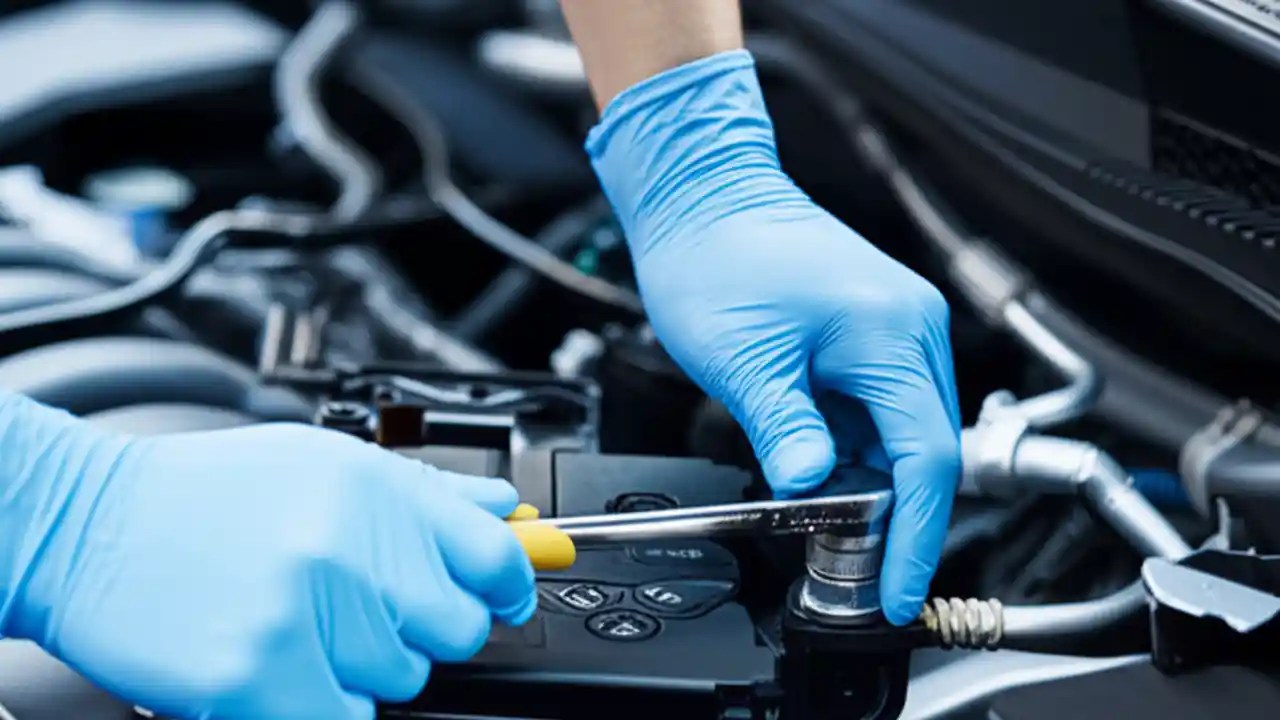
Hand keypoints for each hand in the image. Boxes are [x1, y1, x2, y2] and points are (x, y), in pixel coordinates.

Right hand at [0, 394, 535, 718]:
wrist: (85, 521)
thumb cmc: (205, 496)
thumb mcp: (325, 466)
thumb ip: (424, 495)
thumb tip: (506, 511)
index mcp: (375, 490)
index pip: (494, 554)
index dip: (509, 584)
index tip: (501, 598)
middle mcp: (350, 546)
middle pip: (456, 631)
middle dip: (418, 631)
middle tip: (358, 611)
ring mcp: (306, 612)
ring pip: (399, 682)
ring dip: (359, 669)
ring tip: (297, 626)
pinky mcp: (259, 675)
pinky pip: (344, 719)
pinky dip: (320, 705)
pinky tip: (281, 669)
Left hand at [587, 50, 961, 623]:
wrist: (702, 196)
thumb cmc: (715, 258)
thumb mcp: (742, 360)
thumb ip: (785, 430)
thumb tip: (810, 488)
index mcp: (891, 334)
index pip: (927, 459)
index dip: (915, 535)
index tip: (899, 588)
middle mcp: (911, 328)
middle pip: (926, 450)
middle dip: (895, 516)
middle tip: (858, 570)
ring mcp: (897, 327)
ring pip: (903, 434)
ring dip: (871, 483)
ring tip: (826, 523)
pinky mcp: (873, 332)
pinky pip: (878, 410)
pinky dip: (855, 451)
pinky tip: (820, 470)